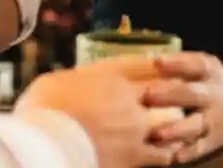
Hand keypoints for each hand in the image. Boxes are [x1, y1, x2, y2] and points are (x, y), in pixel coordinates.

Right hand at [17, 58, 180, 167]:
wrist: (47, 144)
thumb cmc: (42, 110)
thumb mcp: (54, 83)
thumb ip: (72, 82)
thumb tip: (70, 85)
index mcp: (108, 76)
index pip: (142, 65)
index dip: (156, 66)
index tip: (165, 67)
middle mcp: (128, 98)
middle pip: (164, 92)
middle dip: (172, 95)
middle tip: (179, 97)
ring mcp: (136, 128)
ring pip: (169, 125)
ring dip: (174, 127)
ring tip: (178, 130)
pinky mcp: (135, 157)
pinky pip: (162, 156)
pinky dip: (167, 155)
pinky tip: (170, 156)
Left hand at [143, 53, 222, 163]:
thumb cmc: (212, 81)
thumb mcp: (204, 66)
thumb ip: (179, 65)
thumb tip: (141, 61)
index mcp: (209, 71)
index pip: (195, 64)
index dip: (177, 63)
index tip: (157, 62)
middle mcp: (213, 95)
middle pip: (193, 94)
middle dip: (171, 95)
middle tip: (148, 95)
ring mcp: (214, 120)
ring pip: (195, 126)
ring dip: (176, 130)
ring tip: (157, 134)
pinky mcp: (215, 141)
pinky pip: (200, 148)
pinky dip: (186, 153)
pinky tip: (170, 157)